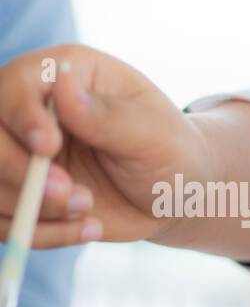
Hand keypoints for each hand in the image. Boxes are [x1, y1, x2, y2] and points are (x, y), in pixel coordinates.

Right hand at [0, 44, 212, 246]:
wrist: (176, 197)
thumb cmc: (170, 153)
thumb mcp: (153, 134)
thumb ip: (107, 115)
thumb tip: (63, 86)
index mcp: (63, 74)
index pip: (14, 85)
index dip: (21, 115)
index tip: (49, 147)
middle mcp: (31, 109)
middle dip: (20, 171)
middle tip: (74, 196)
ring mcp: (21, 152)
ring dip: (33, 208)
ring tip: (88, 212)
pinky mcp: (22, 193)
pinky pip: (3, 220)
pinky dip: (39, 233)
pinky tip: (86, 229)